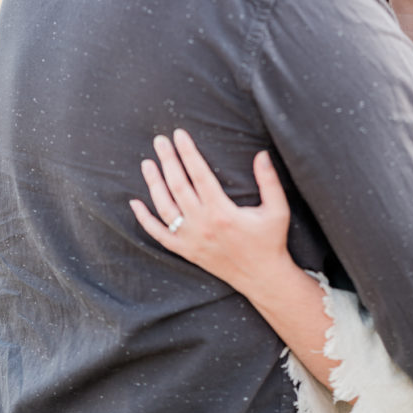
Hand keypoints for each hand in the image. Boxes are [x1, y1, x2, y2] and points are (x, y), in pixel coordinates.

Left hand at [130, 129, 291, 297]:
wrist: (262, 277)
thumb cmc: (270, 241)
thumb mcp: (277, 209)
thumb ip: (269, 181)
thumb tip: (261, 154)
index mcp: (222, 212)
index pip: (199, 174)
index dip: (188, 152)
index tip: (179, 135)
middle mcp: (203, 225)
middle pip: (178, 186)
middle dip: (168, 160)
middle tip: (159, 141)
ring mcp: (191, 239)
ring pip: (165, 207)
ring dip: (154, 184)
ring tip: (147, 163)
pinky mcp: (186, 251)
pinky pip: (159, 234)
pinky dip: (144, 219)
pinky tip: (135, 203)